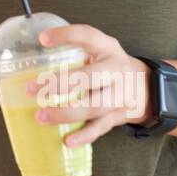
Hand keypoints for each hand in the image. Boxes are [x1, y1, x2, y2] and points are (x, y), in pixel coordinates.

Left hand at [22, 24, 151, 147]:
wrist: (147, 87)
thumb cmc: (109, 67)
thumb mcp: (99, 51)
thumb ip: (74, 52)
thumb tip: (29, 59)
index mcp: (107, 47)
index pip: (88, 35)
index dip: (66, 35)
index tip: (42, 39)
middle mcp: (116, 69)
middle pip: (91, 76)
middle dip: (60, 83)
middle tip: (32, 89)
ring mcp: (121, 94)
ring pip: (95, 105)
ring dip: (66, 112)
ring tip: (41, 116)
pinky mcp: (120, 115)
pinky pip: (101, 127)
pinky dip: (84, 135)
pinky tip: (67, 141)